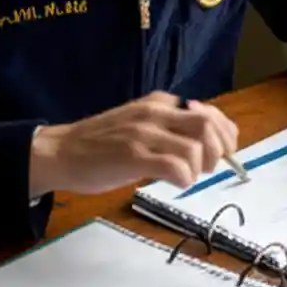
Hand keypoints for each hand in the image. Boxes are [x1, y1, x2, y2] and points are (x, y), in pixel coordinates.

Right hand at [29, 91, 238, 195]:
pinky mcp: (132, 156)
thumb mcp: (139, 123)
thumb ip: (168, 126)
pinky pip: (174, 167)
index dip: (226, 134)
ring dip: (198, 169)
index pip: (208, 112)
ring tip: (185, 178)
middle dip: (219, 151)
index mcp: (159, 103)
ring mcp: (143, 134)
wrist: (59, 152)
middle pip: (207, 125)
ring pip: (194, 149)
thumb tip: (205, 141)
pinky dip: (183, 179)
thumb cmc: (99, 144)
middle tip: (209, 168)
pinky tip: (174, 183)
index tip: (226, 152)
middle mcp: (154, 113)